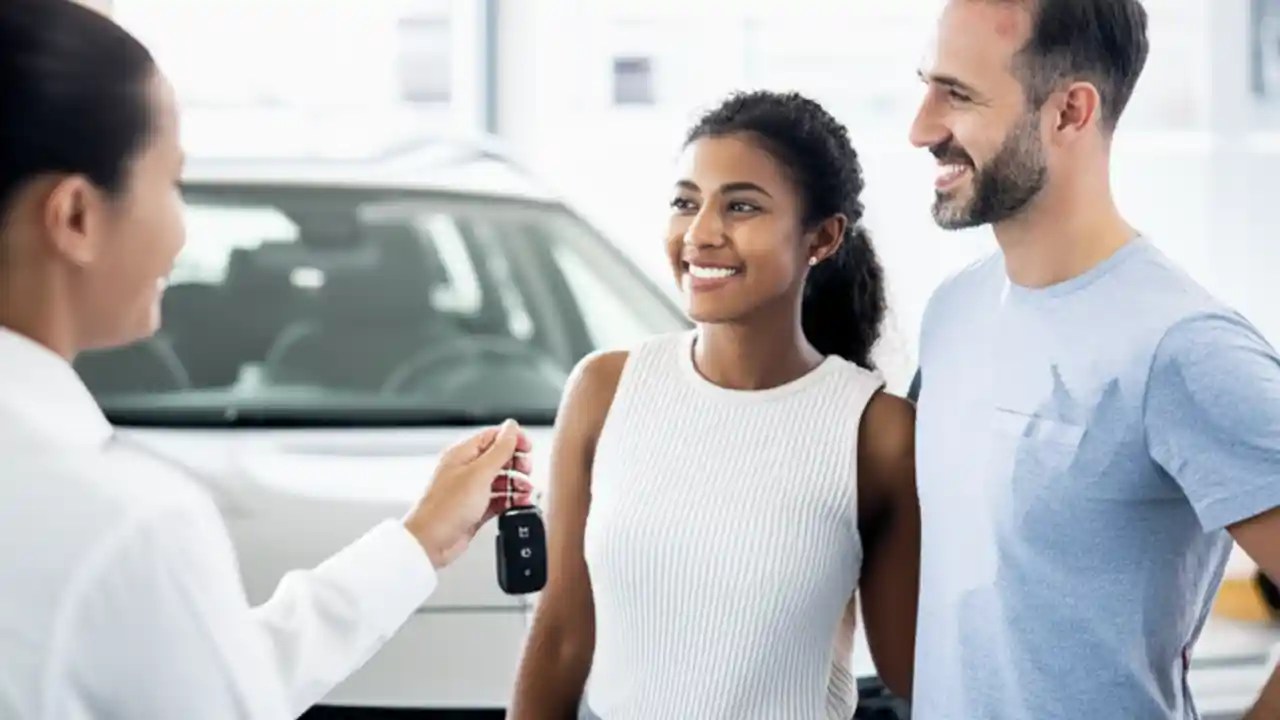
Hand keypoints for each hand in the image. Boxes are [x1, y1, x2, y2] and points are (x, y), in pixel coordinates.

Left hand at [404, 419, 535, 568]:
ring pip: (500, 480)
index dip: (513, 439)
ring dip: (516, 483)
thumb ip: (499, 450)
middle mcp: (466, 470)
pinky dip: (510, 500)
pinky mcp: (474, 510)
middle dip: (517, 463)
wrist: (430, 542)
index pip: (493, 436)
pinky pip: (498, 500)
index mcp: (462, 454)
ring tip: (524, 490)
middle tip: (525, 470)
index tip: (527, 448)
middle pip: (499, 457)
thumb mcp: (479, 473)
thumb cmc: (445, 508)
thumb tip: (511, 427)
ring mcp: (470, 491)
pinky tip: (517, 503)